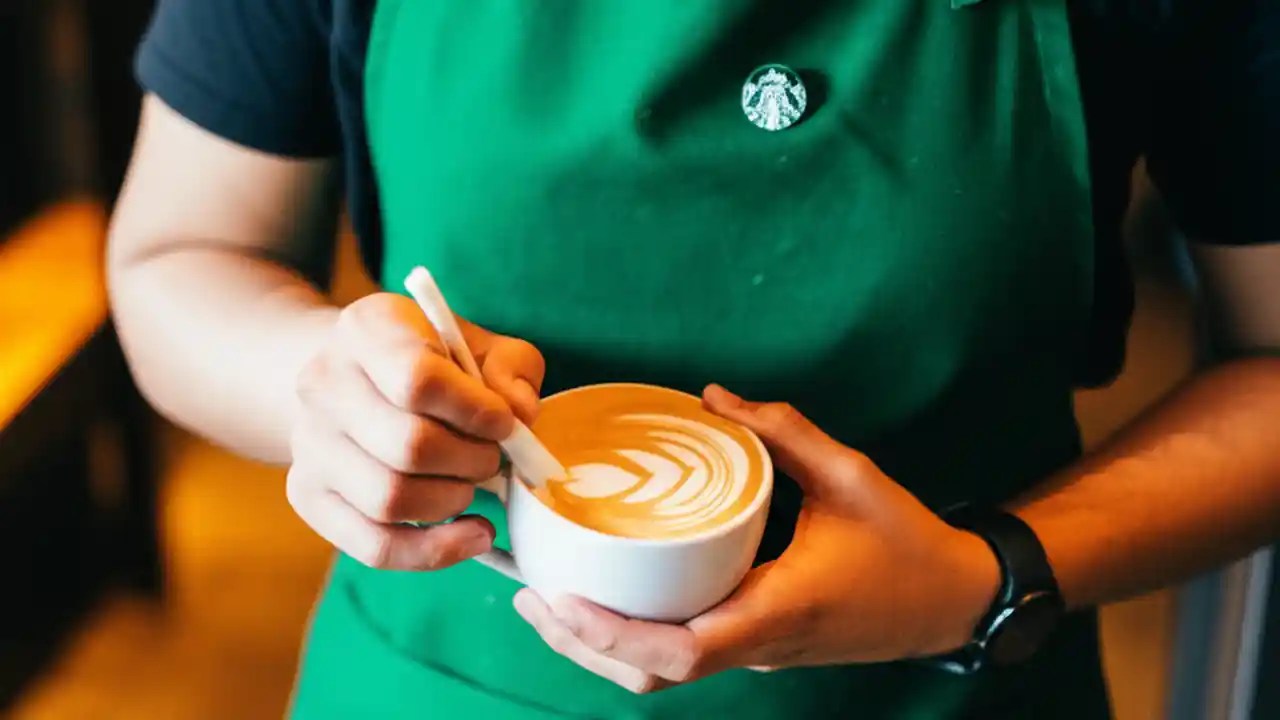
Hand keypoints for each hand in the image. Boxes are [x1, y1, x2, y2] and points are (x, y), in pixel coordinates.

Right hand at [287, 293, 543, 569]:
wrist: (353, 378)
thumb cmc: (429, 362)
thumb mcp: (476, 344)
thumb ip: (511, 369)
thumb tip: (520, 415)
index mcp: (365, 331)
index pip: (418, 381)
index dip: (475, 411)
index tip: (505, 424)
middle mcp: (322, 385)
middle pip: (408, 447)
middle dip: (472, 462)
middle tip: (492, 458)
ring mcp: (308, 444)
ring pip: (390, 500)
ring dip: (453, 501)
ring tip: (472, 484)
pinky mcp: (308, 495)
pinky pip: (373, 545)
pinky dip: (433, 551)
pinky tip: (472, 533)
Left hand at [513, 385, 1000, 692]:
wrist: (955, 601)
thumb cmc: (908, 543)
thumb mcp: (851, 476)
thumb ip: (784, 432)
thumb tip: (717, 398)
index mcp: (776, 610)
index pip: (680, 652)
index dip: (611, 634)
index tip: (561, 599)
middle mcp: (758, 644)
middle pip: (651, 675)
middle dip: (583, 644)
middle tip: (531, 596)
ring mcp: (756, 652)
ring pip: (663, 673)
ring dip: (601, 646)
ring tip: (551, 601)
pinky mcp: (757, 644)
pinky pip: (684, 652)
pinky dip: (634, 635)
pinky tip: (608, 596)